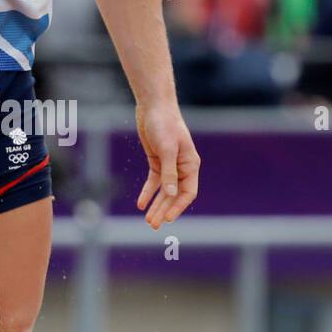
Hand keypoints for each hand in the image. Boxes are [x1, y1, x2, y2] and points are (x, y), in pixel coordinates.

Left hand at [135, 100, 199, 229]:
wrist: (154, 107)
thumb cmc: (165, 124)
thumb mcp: (167, 149)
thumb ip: (169, 172)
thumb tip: (171, 194)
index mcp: (190, 164)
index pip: (188, 192)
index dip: (178, 207)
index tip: (168, 218)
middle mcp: (182, 167)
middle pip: (174, 195)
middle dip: (164, 210)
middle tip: (153, 225)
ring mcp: (169, 165)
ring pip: (164, 191)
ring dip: (156, 205)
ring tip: (148, 220)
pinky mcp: (157, 161)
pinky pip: (154, 182)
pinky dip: (147, 193)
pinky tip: (141, 204)